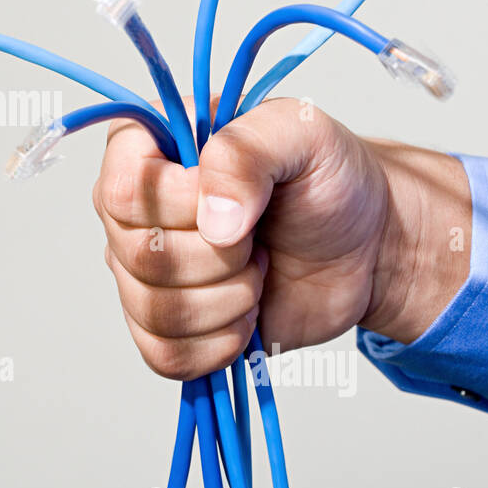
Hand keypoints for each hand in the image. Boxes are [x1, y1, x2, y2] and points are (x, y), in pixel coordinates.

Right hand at [92, 97, 470, 379]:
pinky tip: (247, 313)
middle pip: (141, 256)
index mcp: (147, 147)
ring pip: (155, 311)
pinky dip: (221, 342)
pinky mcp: (167, 327)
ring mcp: (143, 273)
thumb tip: (213, 220)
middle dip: (221, 256)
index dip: (180, 204)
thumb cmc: (325, 179)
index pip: (123, 188)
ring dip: (229, 299)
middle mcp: (130, 211)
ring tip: (258, 271)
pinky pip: (165, 355)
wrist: (364, 244)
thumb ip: (247, 151)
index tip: (235, 203)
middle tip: (258, 237)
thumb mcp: (301, 132)